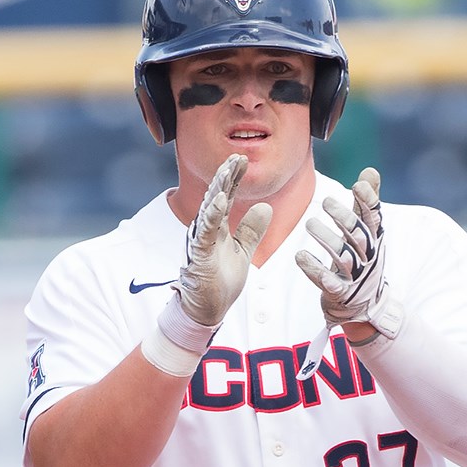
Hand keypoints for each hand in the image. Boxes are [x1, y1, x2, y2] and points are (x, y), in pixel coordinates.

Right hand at [177, 154, 273, 326]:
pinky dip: (213, 214)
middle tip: (238, 156)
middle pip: (217, 196)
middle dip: (226, 175)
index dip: (234, 177)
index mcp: (218, 227)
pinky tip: (220, 198)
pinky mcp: (200, 254)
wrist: (207, 310)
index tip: (243, 159)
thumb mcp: (243, 251)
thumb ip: (251, 230)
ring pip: (210, 208)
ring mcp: (202, 241)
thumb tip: (265, 206)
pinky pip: (206, 230)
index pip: (226, 196)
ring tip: (228, 169)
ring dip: (219, 188)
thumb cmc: (220, 281)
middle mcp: (208, 229)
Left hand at [295, 167, 398, 345]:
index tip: (358, 185)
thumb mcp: (368, 233)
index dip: (368, 202)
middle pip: (360, 236)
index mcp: (375, 240)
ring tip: (309, 224)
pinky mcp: (340, 293)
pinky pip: (328, 282)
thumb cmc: (362, 260)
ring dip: (327, 240)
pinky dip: (315, 270)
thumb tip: (370, 171)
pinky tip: (299, 257)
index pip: (374, 219)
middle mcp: (368, 258)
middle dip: (345, 218)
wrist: (364, 305)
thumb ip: (367, 204)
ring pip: (344, 257)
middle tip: (326, 201)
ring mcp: (355, 277)